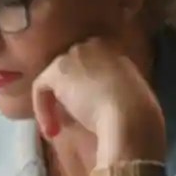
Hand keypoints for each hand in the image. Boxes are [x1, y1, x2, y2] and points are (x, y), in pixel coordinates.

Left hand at [32, 37, 165, 164]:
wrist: (129, 114)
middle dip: (65, 95)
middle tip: (68, 120)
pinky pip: (41, 88)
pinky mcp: (56, 71)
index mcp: (114, 50)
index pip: (89, 66)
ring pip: (54, 80)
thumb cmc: (135, 113)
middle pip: (69, 70)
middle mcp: (92, 46)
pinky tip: (51, 129)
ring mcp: (74, 56)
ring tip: (58, 129)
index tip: (84, 111)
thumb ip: (110, 90)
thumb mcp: (126, 95)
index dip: (82, 89)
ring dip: (52, 106)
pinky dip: (42, 109)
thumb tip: (92, 103)